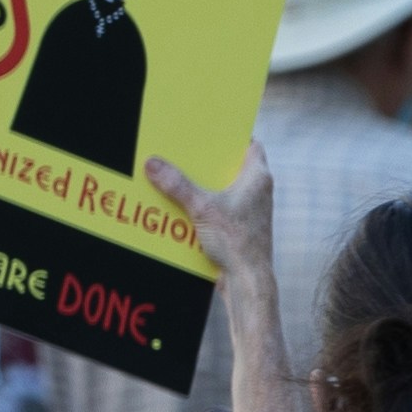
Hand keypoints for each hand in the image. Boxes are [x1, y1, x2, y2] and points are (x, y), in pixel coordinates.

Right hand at [147, 144, 275, 316]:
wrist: (248, 279)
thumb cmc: (236, 241)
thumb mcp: (201, 208)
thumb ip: (177, 185)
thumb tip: (152, 163)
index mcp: (257, 177)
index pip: (252, 146)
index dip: (233, 137)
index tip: (212, 133)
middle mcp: (258, 191)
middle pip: (232, 168)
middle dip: (209, 164)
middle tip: (185, 156)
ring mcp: (250, 211)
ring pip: (225, 190)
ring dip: (203, 188)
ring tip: (177, 183)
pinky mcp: (240, 228)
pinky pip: (220, 210)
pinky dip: (203, 208)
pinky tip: (182, 211)